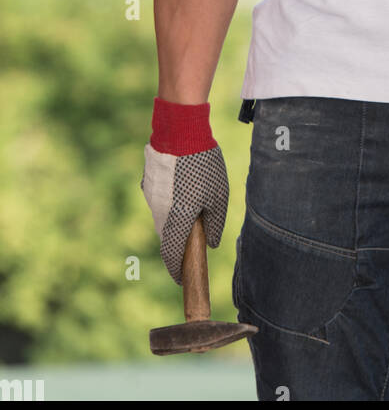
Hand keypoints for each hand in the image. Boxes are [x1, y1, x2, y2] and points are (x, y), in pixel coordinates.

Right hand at [140, 98, 228, 284]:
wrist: (179, 131)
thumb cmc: (203, 164)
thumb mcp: (219, 195)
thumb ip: (216, 223)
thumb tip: (212, 243)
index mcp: (176, 220)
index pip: (172, 255)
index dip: (177, 270)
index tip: (182, 278)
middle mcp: (159, 212)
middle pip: (167, 237)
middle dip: (179, 244)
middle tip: (194, 242)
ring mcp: (150, 197)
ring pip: (162, 218)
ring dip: (175, 220)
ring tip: (194, 206)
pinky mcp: (148, 182)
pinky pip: (160, 200)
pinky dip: (170, 202)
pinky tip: (184, 187)